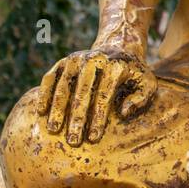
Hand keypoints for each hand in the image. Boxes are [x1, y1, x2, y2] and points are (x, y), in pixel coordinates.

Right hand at [38, 48, 156, 146]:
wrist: (117, 46)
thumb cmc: (133, 72)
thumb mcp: (148, 83)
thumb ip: (141, 98)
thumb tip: (123, 112)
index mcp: (114, 66)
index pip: (104, 96)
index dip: (98, 118)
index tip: (94, 138)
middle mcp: (93, 60)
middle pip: (82, 93)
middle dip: (77, 119)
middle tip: (73, 142)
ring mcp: (75, 59)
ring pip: (63, 86)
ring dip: (58, 109)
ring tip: (53, 130)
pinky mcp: (62, 61)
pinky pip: (50, 78)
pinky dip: (44, 94)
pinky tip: (41, 112)